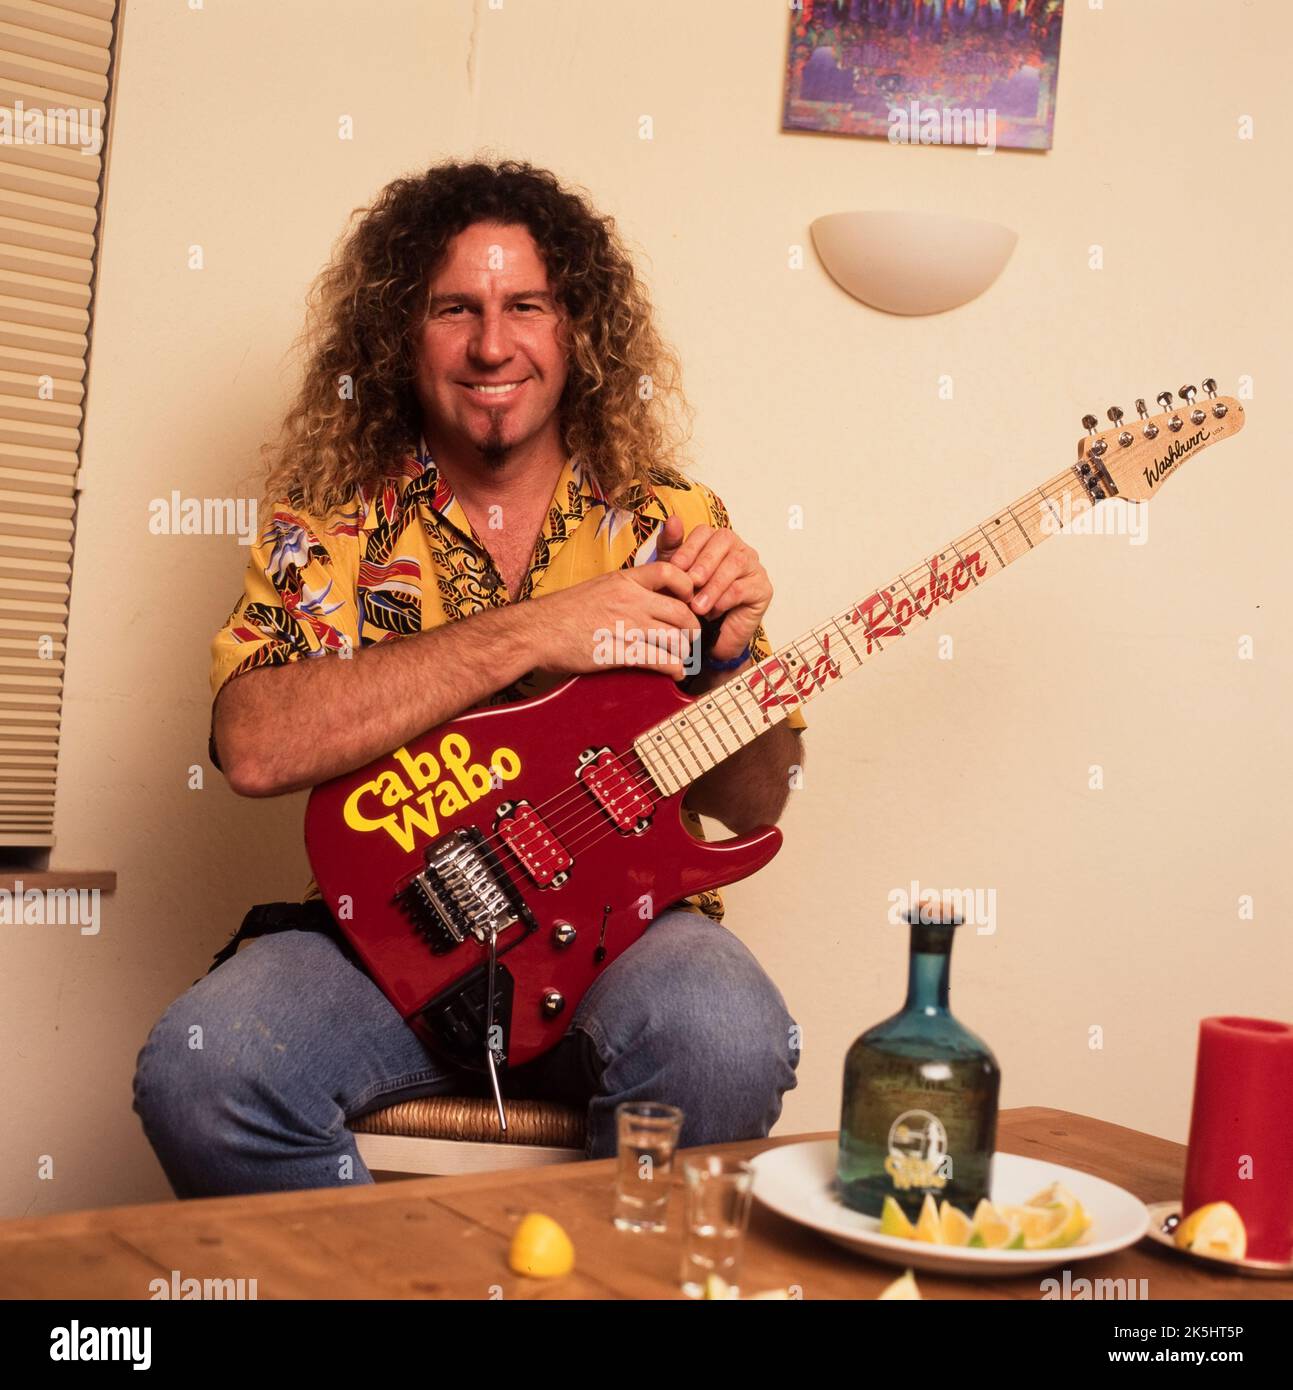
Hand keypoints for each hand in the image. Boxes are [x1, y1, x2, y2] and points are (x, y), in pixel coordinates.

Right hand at [530, 563, 701, 680]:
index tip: (689, 601)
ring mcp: (626, 626)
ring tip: (683, 658)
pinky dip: (673, 668)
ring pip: (674, 638)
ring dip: (684, 652)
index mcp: (624, 580)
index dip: (687, 586)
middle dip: (693, 628)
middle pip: (680, 610)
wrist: (537, 631)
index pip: (670, 571)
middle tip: (692, 638)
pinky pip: (658, 660)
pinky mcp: (619, 652)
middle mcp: (630, 600)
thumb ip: (624, 589)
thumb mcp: (598, 587)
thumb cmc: (563, 612)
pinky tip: (676, 673)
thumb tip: (647, 598)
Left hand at [656, 513, 770, 663]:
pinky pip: (745, 587)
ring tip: (697, 605)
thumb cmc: (691, 601)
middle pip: (725, 540)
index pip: (705, 532)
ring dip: (714, 584)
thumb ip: (671, 547)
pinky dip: (725, 599)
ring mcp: (753, 566)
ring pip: (736, 563)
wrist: (707, 637)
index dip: (690, 547)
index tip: (675, 566)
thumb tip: (672, 519)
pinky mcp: (763, 588)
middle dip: (704, 561)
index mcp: (715, 542)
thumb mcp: (675, 574)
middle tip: (690, 583)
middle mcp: (737, 548)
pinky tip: (713, 611)